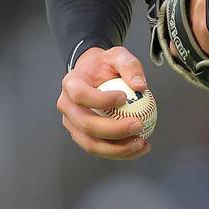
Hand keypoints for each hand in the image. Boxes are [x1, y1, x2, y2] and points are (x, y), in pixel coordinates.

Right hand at [56, 45, 151, 159]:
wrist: (93, 75)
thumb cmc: (104, 66)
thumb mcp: (118, 55)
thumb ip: (130, 66)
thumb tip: (141, 86)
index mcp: (71, 84)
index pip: (81, 95)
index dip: (101, 100)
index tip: (125, 97)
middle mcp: (67, 107)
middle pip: (86, 125)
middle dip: (114, 130)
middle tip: (138, 125)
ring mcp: (72, 124)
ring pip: (91, 144)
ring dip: (117, 149)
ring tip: (141, 143)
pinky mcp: (81, 136)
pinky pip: (99, 149)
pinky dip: (120, 152)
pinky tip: (139, 146)